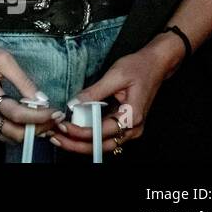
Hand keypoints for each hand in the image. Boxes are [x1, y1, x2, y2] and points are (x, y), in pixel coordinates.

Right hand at [0, 23, 64, 144]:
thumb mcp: (1, 58)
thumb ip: (23, 80)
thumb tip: (40, 98)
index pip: (20, 114)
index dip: (41, 117)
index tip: (57, 113)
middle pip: (15, 132)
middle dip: (38, 129)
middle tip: (53, 120)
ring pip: (7, 136)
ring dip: (27, 133)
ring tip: (43, 122)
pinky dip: (14, 131)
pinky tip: (25, 122)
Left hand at [56, 37, 175, 154]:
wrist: (156, 65)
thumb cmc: (139, 68)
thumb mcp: (115, 76)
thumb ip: (94, 92)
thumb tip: (74, 104)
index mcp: (132, 116)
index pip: (102, 132)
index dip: (80, 132)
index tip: (62, 125)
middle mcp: (133, 128)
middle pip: (102, 146)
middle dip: (77, 145)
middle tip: (55, 138)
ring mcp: (130, 129)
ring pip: (103, 144)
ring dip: (81, 143)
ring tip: (59, 136)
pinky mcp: (124, 124)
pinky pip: (105, 136)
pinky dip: (89, 136)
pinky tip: (73, 131)